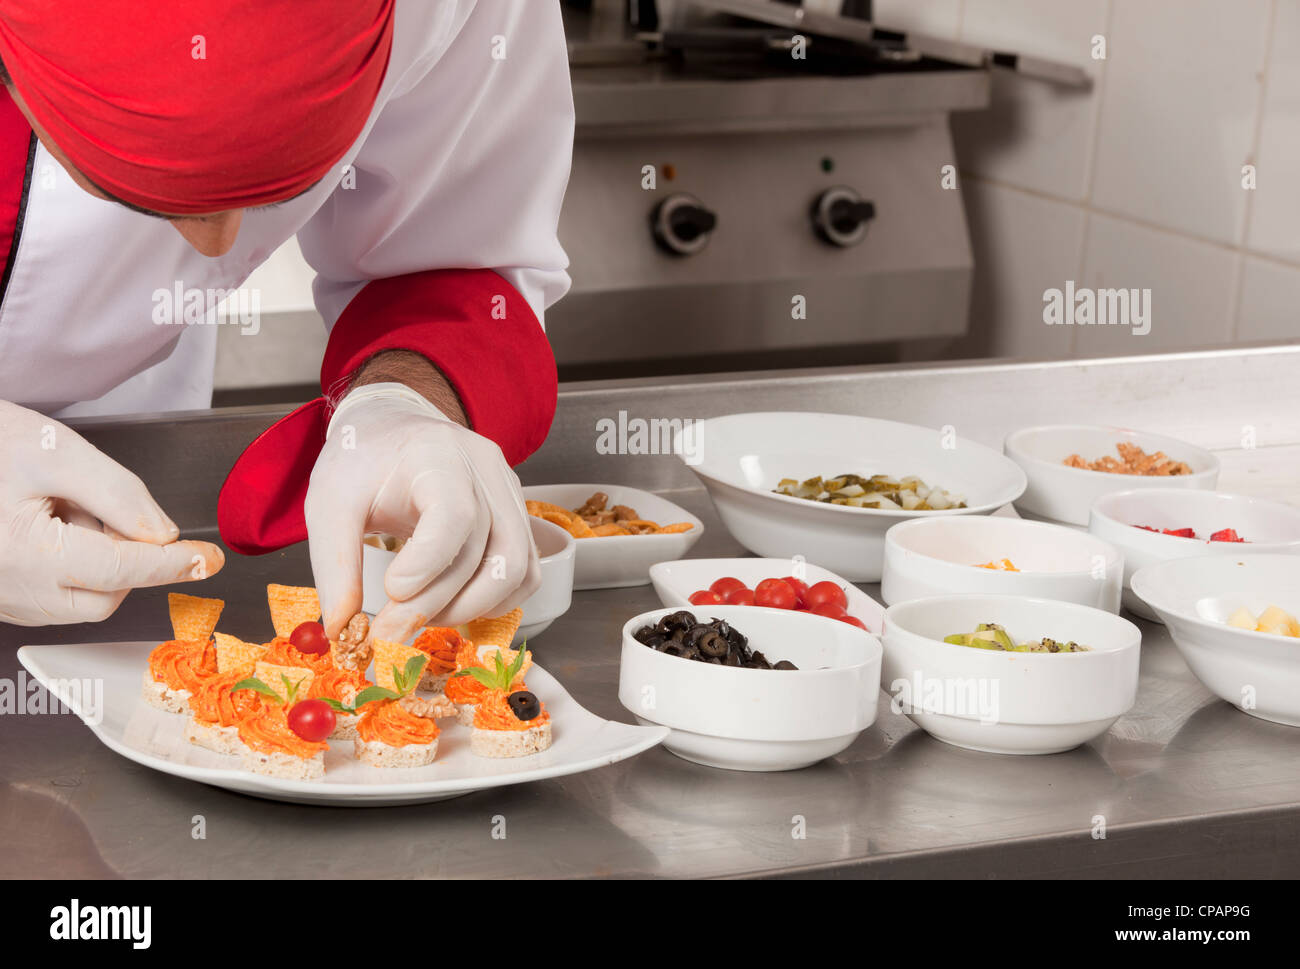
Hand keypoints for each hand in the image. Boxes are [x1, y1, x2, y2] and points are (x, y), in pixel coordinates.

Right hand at [0, 401, 224, 625]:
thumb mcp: (55, 450)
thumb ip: (117, 493)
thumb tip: (163, 534)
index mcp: (23, 554)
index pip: (123, 568)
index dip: (174, 563)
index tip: (209, 559)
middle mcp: (10, 589)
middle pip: (107, 597)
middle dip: (127, 559)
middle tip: (100, 506)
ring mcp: (1, 599)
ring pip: (83, 601)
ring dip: (98, 561)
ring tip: (61, 507)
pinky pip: (55, 595)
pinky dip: (72, 566)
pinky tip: (47, 523)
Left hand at [306, 383, 539, 642]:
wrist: (392, 430)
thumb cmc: (363, 461)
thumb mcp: (330, 503)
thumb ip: (336, 565)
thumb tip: (342, 630)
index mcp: (438, 455)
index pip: (455, 515)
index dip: (428, 563)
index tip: (391, 592)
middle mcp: (486, 472)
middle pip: (485, 554)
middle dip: (436, 605)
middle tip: (390, 634)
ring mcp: (509, 494)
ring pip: (516, 569)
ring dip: (470, 608)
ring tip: (422, 617)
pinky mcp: (517, 517)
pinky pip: (527, 572)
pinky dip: (495, 601)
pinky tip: (453, 606)